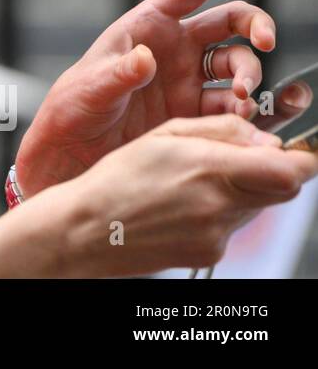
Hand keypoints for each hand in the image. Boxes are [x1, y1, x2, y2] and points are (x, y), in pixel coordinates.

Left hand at [16, 0, 278, 197]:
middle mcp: (175, 48)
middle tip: (266, 43)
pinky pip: (236, 106)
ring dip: (251, 76)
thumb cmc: (71, 110)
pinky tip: (249, 121)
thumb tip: (145, 57)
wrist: (73, 156)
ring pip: (238, 65)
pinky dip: (251, 110)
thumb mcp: (89, 89)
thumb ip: (118, 74)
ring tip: (242, 99)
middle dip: (256, 27)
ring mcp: (189, 81)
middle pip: (230, 23)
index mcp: (148, 25)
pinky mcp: (196, 115)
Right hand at [56, 114, 317, 276]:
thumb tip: (262, 137)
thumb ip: (221, 130)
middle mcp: (220, 207)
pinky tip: (184, 204)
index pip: (291, 171)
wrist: (87, 230)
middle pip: (282, 190)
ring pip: (257, 207)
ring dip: (242, 190)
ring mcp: (218, 236)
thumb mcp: (164, 135)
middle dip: (271, 171)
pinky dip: (219, 211)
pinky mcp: (211, 254)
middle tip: (239, 159)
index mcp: (209, 169)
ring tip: (194, 182)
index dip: (301, 158)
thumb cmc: (115, 180)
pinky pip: (232, 227)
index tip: (292, 150)